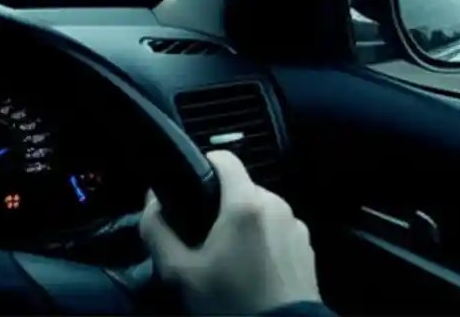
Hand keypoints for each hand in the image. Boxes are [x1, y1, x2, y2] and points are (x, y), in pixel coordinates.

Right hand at [139, 150, 320, 314]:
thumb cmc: (230, 301)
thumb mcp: (180, 273)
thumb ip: (158, 231)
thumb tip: (152, 203)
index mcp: (245, 203)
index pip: (224, 158)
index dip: (203, 166)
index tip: (190, 189)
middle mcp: (276, 204)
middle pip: (241, 188)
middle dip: (221, 206)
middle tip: (203, 238)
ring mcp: (296, 223)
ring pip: (261, 209)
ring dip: (244, 223)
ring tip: (229, 258)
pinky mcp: (307, 243)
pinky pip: (278, 228)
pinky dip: (264, 239)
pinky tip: (254, 267)